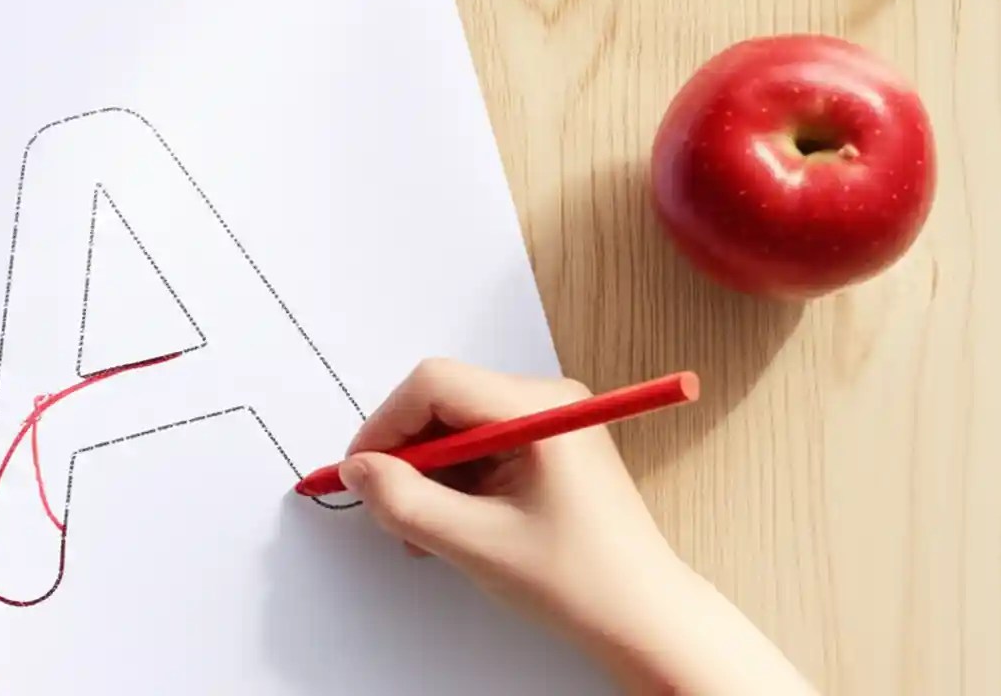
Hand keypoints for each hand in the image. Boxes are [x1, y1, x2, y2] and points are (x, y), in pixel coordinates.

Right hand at [341, 359, 817, 694]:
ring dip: (430, 476)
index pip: (435, 383)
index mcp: (538, 408)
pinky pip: (480, 447)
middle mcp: (545, 400)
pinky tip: (452, 526)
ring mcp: (549, 421)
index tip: (361, 472)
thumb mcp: (476, 544)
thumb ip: (407, 503)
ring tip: (424, 532)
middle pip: (444, 402)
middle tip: (389, 509)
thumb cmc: (579, 581)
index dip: (387, 424)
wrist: (641, 616)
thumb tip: (359, 471)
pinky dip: (455, 484)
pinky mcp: (548, 446)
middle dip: (408, 455)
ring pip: (457, 428)